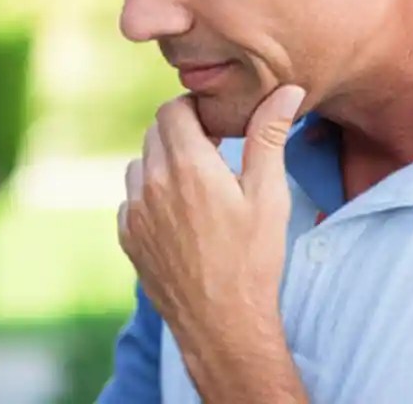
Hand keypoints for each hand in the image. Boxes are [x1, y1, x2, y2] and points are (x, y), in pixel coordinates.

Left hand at [117, 85, 307, 399]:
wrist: (222, 323)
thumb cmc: (253, 259)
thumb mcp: (268, 195)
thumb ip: (269, 136)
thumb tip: (285, 90)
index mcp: (189, 167)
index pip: (173, 109)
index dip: (194, 112)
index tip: (216, 130)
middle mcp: (153, 183)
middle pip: (155, 132)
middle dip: (181, 135)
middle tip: (212, 158)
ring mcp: (134, 211)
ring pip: (141, 164)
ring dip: (163, 164)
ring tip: (197, 189)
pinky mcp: (127, 234)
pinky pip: (132, 197)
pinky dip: (151, 196)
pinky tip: (180, 218)